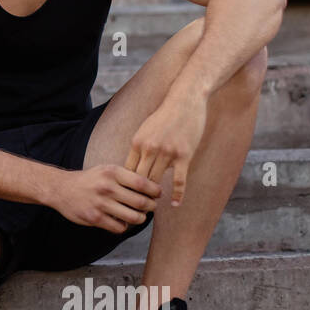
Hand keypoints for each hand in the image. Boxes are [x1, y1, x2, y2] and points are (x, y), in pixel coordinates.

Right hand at [51, 165, 160, 233]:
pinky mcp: (94, 218)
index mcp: (112, 173)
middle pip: (141, 202)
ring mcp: (100, 204)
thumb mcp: (107, 170)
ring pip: (133, 217)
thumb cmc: (90, 180)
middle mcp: (107, 187)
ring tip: (138, 216)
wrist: (62, 189)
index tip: (157, 194)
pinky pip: (119, 227)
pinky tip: (121, 221)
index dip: (155, 191)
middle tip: (151, 206)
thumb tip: (152, 188)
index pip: (143, 183)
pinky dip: (124, 226)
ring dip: (140, 219)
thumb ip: (127, 177)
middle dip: (151, 207)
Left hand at [125, 92, 207, 206]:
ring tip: (151, 207)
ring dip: (154, 195)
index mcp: (137, 143)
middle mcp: (149, 149)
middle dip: (136, 194)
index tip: (124, 197)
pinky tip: (174, 204)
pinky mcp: (183, 155)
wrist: (185, 100)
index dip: (125, 186)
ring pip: (157, 181)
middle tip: (135, 208)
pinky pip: (179, 180)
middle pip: (139, 179)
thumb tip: (133, 165)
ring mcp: (166, 152)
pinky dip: (177, 194)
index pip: (127, 171)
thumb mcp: (145, 129)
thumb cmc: (165, 115)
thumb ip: (139, 147)